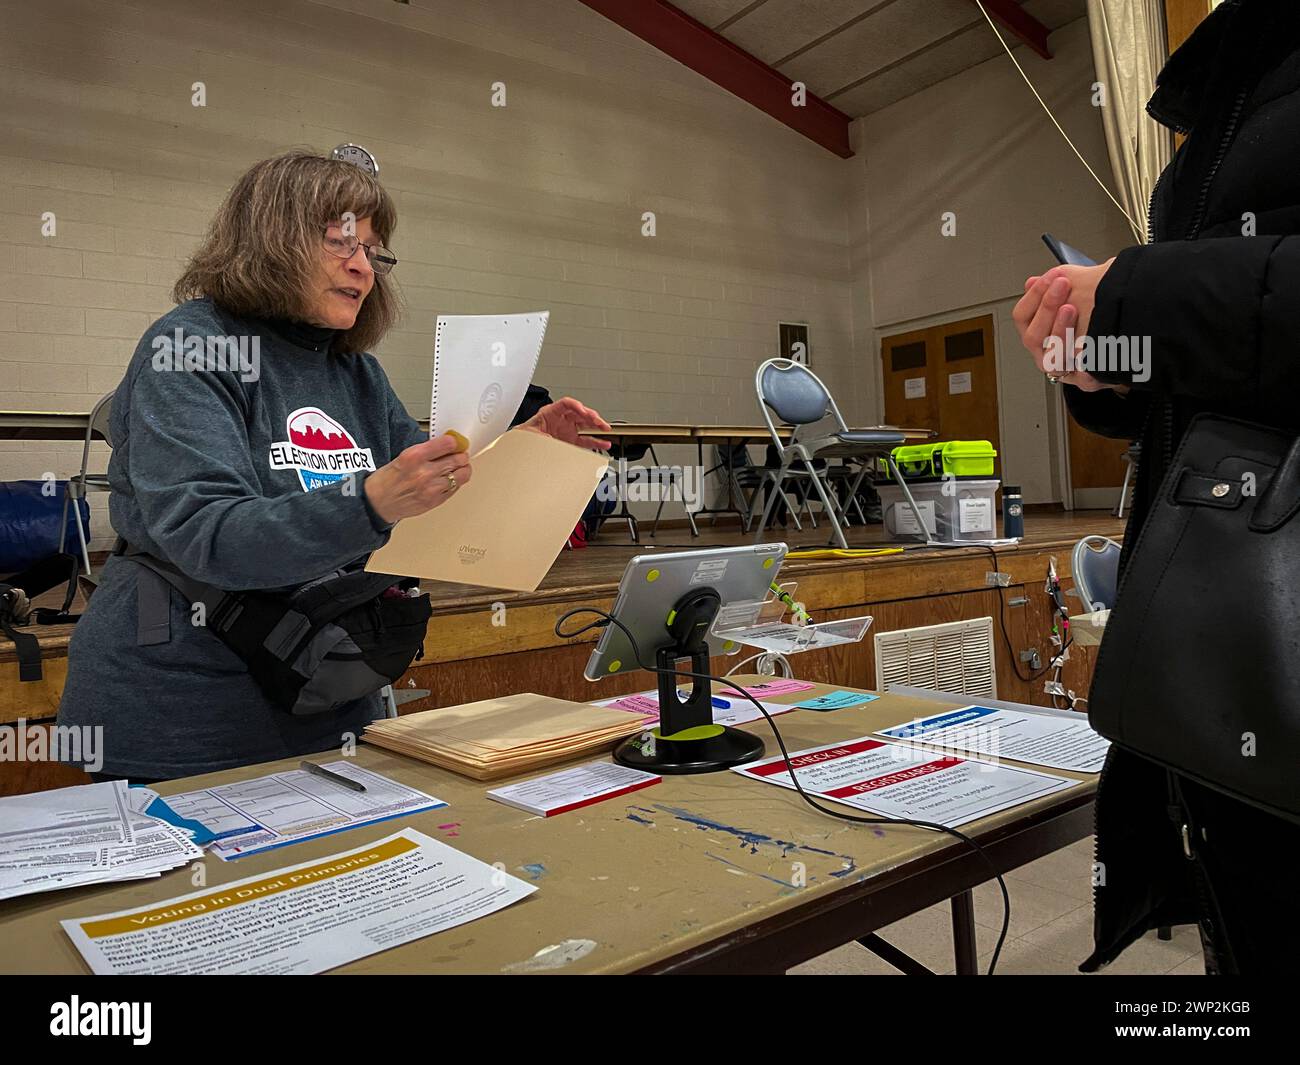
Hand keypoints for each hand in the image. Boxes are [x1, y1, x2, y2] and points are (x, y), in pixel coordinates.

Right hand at [364, 434, 471, 523]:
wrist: (378, 503)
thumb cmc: (387, 480)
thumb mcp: (403, 456)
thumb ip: (426, 451)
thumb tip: (446, 445)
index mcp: (414, 456)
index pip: (448, 444)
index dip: (454, 443)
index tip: (454, 443)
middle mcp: (425, 472)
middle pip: (458, 459)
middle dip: (461, 455)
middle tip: (459, 455)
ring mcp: (432, 488)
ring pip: (462, 475)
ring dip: (462, 469)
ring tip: (456, 468)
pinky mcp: (435, 501)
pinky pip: (456, 488)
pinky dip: (456, 482)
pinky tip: (449, 479)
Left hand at [520, 397, 611, 448]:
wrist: (522, 446)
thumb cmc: (524, 435)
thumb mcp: (530, 432)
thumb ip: (540, 434)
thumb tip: (548, 438)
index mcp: (551, 412)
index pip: (566, 404)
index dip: (575, 405)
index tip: (582, 410)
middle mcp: (562, 419)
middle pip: (580, 412)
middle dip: (590, 415)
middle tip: (597, 420)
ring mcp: (568, 430)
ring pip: (586, 425)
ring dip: (597, 426)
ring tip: (606, 429)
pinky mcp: (571, 441)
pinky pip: (586, 440)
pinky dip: (596, 441)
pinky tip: (604, 443)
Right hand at [1013, 259, 1120, 389]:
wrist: (1124, 335)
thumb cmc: (1094, 314)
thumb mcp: (1075, 291)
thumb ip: (1054, 287)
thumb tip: (1032, 282)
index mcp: (1037, 332)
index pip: (1022, 315)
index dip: (1034, 295)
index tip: (1051, 277)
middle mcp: (1045, 352)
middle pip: (1033, 336)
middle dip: (1047, 308)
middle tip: (1062, 285)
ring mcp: (1063, 368)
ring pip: (1052, 358)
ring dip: (1060, 331)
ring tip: (1071, 308)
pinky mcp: (1085, 381)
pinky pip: (1082, 379)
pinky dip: (1086, 368)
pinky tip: (1089, 352)